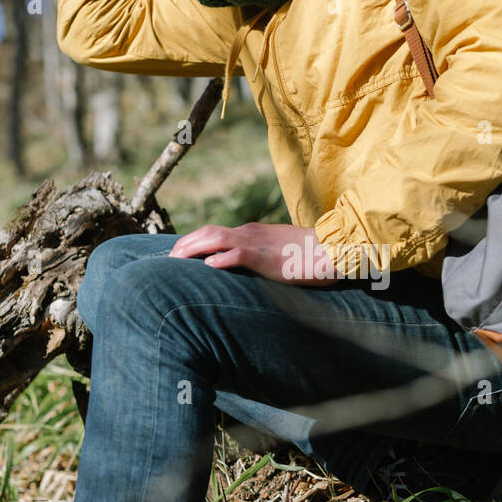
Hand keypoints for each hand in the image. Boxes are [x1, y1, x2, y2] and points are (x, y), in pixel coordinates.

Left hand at [168, 223, 339, 285]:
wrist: (333, 250)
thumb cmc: (310, 255)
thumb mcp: (280, 253)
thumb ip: (262, 257)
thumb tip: (249, 269)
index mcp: (253, 233)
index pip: (215, 232)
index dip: (194, 241)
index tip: (180, 254)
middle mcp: (250, 233)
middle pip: (208, 232)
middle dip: (185, 244)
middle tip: (169, 259)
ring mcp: (258, 243)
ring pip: (216, 239)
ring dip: (193, 249)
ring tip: (176, 261)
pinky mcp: (266, 256)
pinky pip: (238, 254)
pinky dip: (221, 259)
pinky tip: (209, 267)